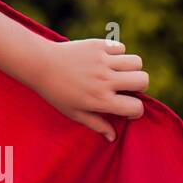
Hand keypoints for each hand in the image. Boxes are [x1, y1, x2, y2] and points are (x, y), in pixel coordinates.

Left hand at [31, 39, 149, 140]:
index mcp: (100, 100)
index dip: (134, 109)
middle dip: (139, 86)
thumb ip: (96, 124)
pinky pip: (121, 47)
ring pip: (136, 62)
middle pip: (143, 80)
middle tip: (124, 87)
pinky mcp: (97, 45)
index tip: (125, 106)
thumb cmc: (55, 92)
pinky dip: (117, 53)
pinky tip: (105, 58)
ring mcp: (102, 61)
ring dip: (131, 68)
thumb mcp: (73, 112)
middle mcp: (105, 80)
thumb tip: (113, 137)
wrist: (39, 64)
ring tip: (117, 71)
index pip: (136, 107)